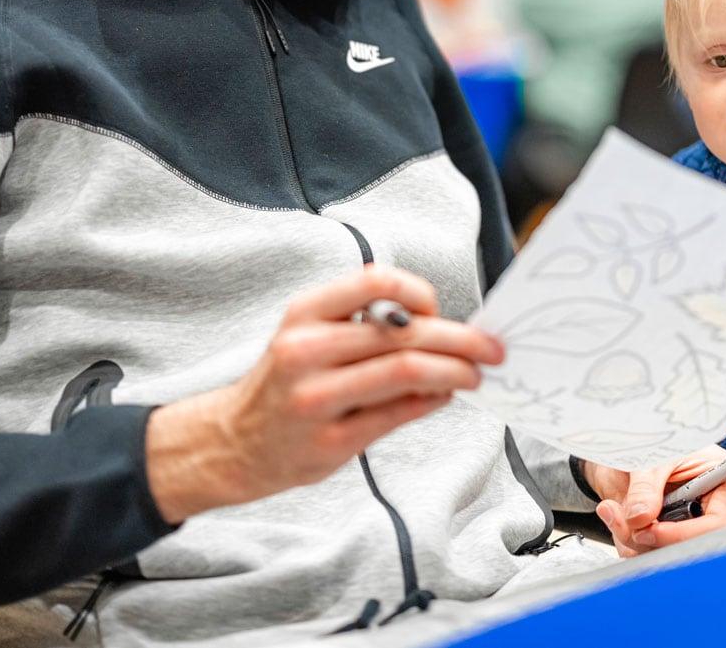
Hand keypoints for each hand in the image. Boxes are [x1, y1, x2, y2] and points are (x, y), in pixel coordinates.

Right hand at [143, 265, 502, 520]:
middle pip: (403, 333)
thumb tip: (441, 324)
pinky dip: (431, 401)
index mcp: (304, 314)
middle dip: (460, 339)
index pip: (376, 281)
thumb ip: (363, 325)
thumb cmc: (284, 382)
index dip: (420, 292)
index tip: (438, 309)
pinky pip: (397, 415)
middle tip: (492, 348)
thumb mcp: (307, 334)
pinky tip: (443, 396)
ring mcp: (316, 399)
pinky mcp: (330, 443)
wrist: (234, 442)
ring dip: (454, 372)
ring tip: (475, 375)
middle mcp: (305, 351)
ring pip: (406, 372)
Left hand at [581, 446, 725, 556]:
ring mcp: (699, 528)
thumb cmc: (656, 444)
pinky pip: (657, 557)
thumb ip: (645, 488)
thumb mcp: (651, 458)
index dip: (683, 533)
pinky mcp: (676, 542)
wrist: (633, 451)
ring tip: (616, 511)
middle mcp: (720, 510)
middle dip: (653, 539)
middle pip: (696, 545)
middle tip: (622, 518)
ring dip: (636, 541)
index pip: (719, 523)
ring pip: (672, 555)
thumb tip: (641, 519)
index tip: (649, 529)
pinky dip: (632, 545)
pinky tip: (620, 522)